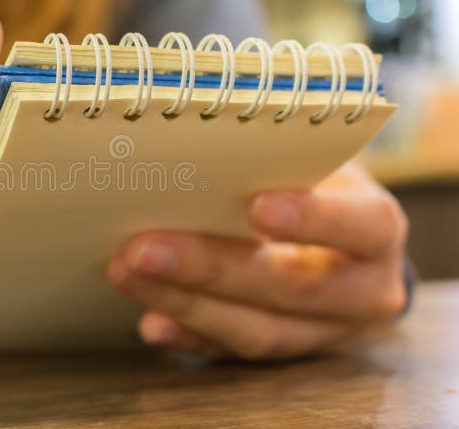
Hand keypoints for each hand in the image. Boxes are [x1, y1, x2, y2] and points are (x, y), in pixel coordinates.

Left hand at [107, 163, 408, 359]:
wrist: (342, 242)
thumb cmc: (315, 183)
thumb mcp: (313, 162)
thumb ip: (274, 163)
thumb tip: (192, 151)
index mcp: (377, 232)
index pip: (359, 227)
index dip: (313, 219)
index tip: (258, 206)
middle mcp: (361, 292)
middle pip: (290, 287)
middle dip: (211, 267)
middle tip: (144, 247)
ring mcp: (321, 332)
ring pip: (257, 331)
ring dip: (185, 304)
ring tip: (128, 274)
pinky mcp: (283, 352)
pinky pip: (231, 353)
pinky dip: (187, 336)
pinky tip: (150, 322)